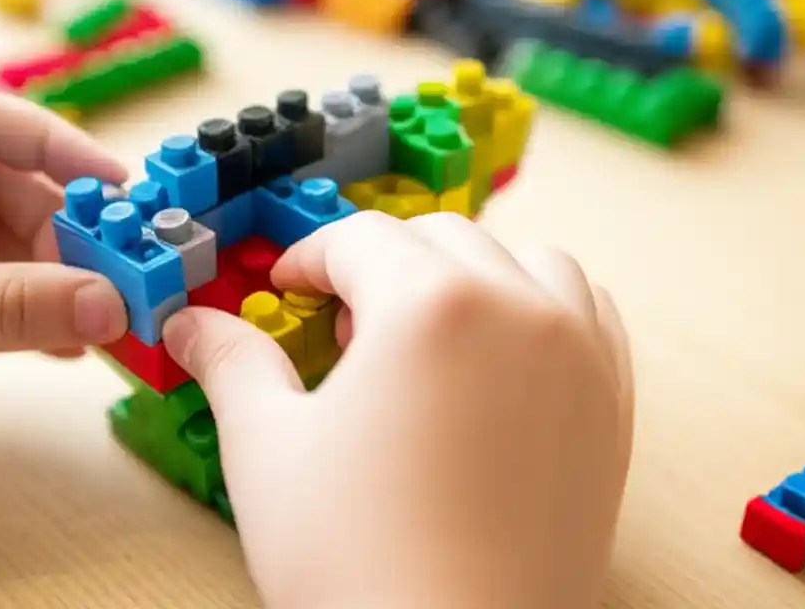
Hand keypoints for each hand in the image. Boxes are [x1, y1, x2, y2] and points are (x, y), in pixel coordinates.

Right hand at [162, 212, 633, 607]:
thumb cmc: (363, 565)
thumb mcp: (268, 449)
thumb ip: (232, 364)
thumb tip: (193, 324)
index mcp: (431, 306)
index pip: (359, 239)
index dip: (308, 258)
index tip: (286, 289)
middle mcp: (519, 311)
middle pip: (439, 238)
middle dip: (379, 264)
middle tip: (338, 322)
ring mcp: (579, 357)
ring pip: (525, 259)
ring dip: (467, 272)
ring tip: (421, 332)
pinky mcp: (611, 408)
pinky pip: (585, 313)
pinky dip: (538, 308)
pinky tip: (495, 356)